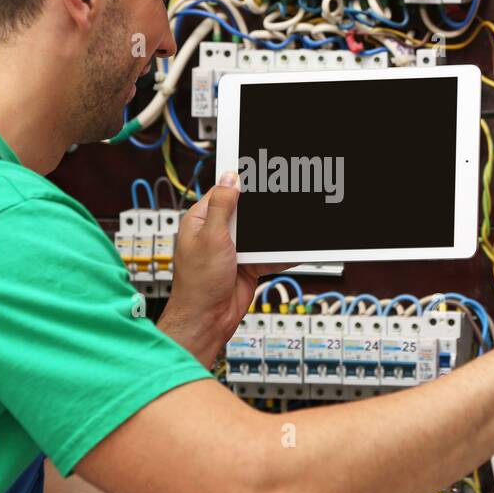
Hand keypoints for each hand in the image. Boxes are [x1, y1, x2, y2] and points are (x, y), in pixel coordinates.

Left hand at [160, 172, 282, 364]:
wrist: (207, 320)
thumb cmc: (198, 284)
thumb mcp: (210, 237)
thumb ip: (222, 207)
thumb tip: (230, 178)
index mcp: (201, 220)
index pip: (224, 192)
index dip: (241, 181)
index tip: (260, 172)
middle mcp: (217, 233)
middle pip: (246, 211)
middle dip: (264, 207)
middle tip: (285, 195)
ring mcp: (233, 249)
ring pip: (260, 232)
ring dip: (274, 232)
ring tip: (295, 221)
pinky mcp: (247, 265)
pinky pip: (269, 254)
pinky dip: (281, 253)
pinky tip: (296, 247)